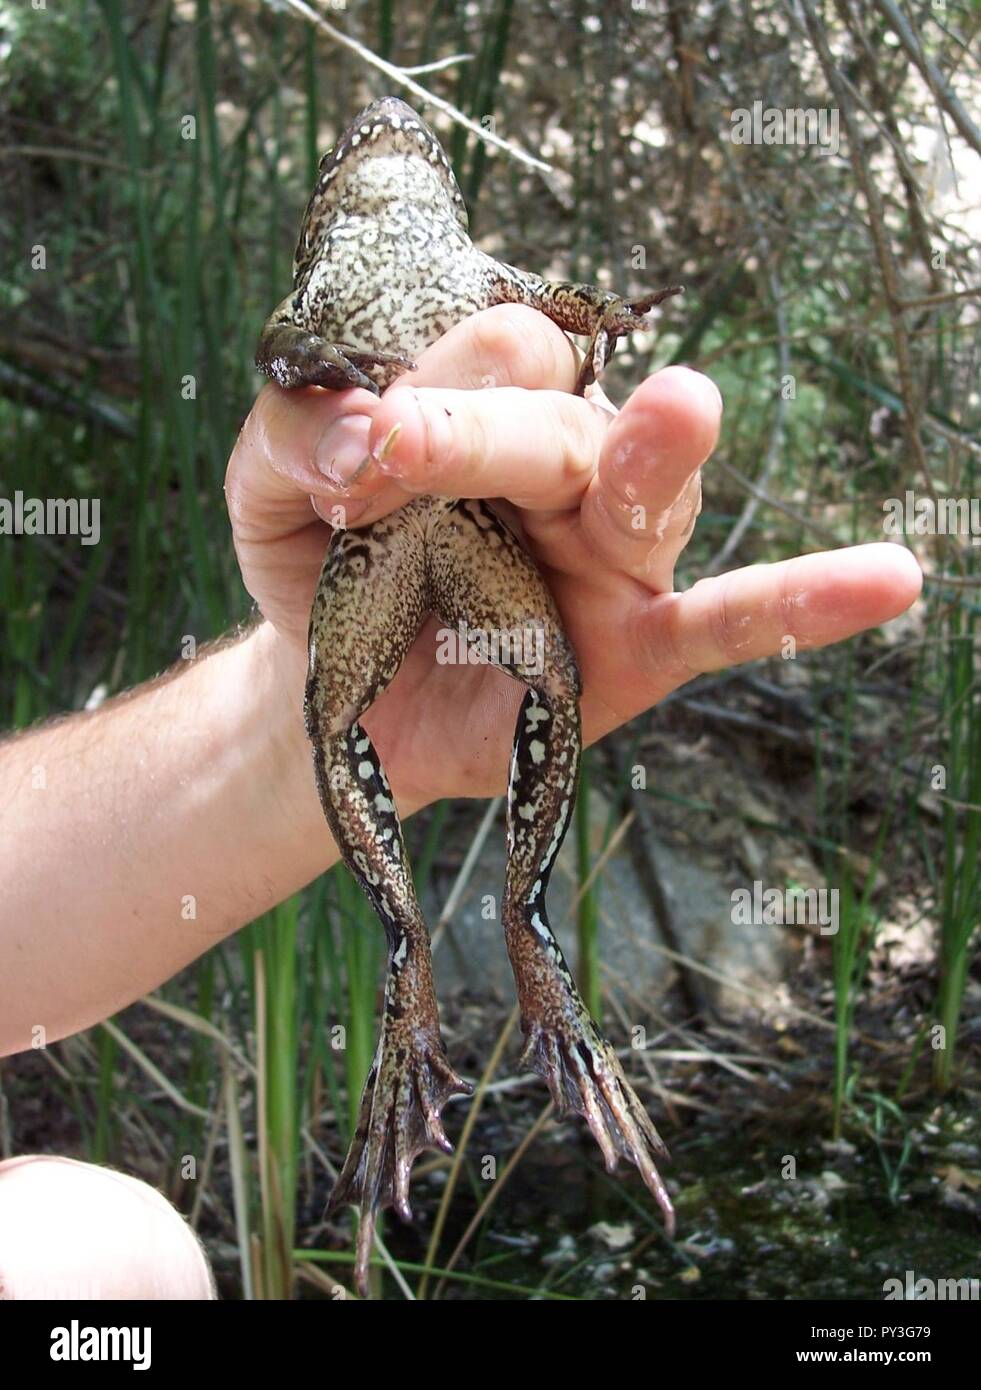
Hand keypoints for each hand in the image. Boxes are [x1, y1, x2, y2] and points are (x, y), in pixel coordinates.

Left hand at [226, 304, 920, 811]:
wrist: (334, 698)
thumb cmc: (324, 575)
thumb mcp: (273, 493)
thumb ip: (294, 434)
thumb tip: (355, 426)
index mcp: (491, 408)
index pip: (490, 354)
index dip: (421, 399)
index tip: (345, 461)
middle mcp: (566, 468)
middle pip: (561, 416)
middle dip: (484, 433)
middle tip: (402, 453)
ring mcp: (613, 557)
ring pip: (643, 493)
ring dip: (656, 454)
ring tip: (680, 411)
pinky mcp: (636, 648)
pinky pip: (728, 624)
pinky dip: (802, 604)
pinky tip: (890, 580)